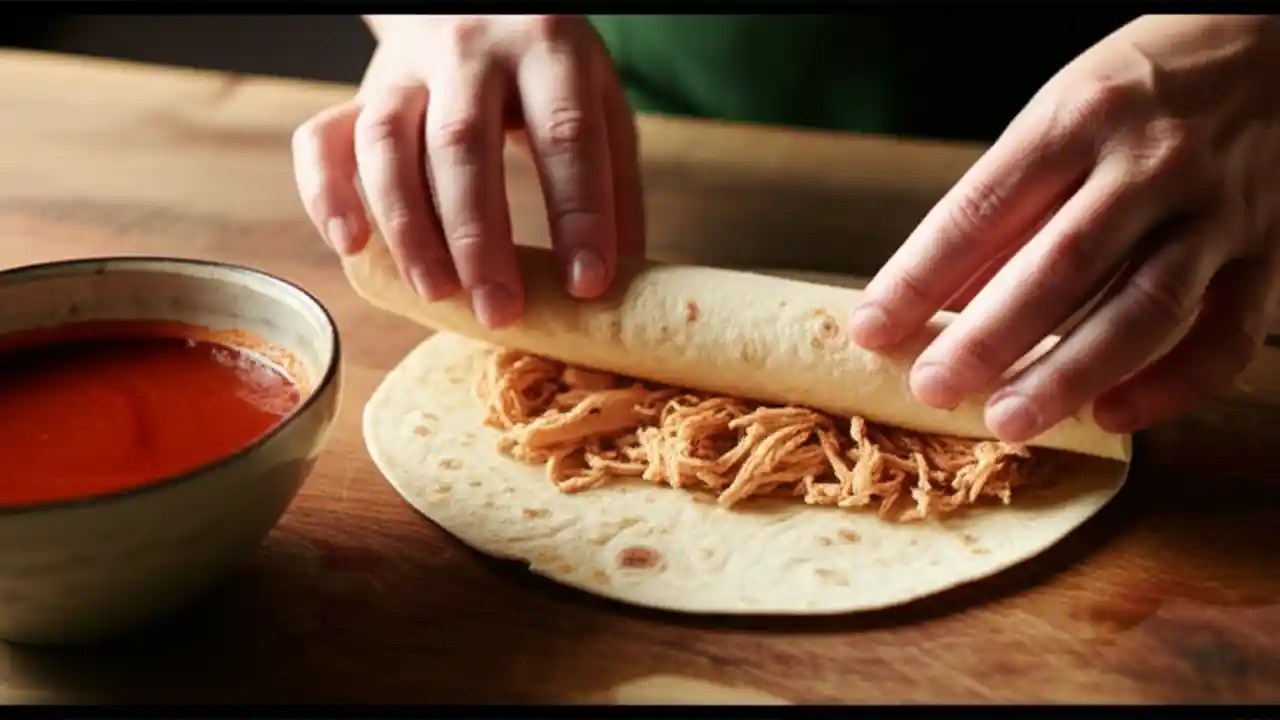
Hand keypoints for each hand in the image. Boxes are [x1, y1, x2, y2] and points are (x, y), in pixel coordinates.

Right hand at [291, 15, 644, 327]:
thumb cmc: (548, 72)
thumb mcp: (598, 104)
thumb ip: (612, 185)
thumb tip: (622, 289)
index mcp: (549, 50)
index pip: (565, 134)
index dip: (578, 213)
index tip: (586, 284)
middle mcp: (471, 52)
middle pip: (464, 142)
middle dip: (481, 236)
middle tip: (500, 311)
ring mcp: (407, 71)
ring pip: (388, 143)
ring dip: (408, 226)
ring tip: (435, 293)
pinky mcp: (361, 93)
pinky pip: (324, 139)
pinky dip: (327, 194)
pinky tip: (351, 247)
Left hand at [850, 15, 1279, 440]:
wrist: (1275, 43)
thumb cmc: (1140, 92)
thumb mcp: (1058, 119)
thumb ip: (1004, 209)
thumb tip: (934, 301)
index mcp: (1077, 119)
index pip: (982, 210)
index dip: (920, 276)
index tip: (872, 330)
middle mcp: (1150, 163)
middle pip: (1060, 265)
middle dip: (989, 338)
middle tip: (934, 390)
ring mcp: (1218, 210)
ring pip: (1143, 308)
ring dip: (1070, 373)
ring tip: (1010, 421)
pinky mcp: (1269, 254)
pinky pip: (1224, 335)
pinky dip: (1170, 386)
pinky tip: (1111, 416)